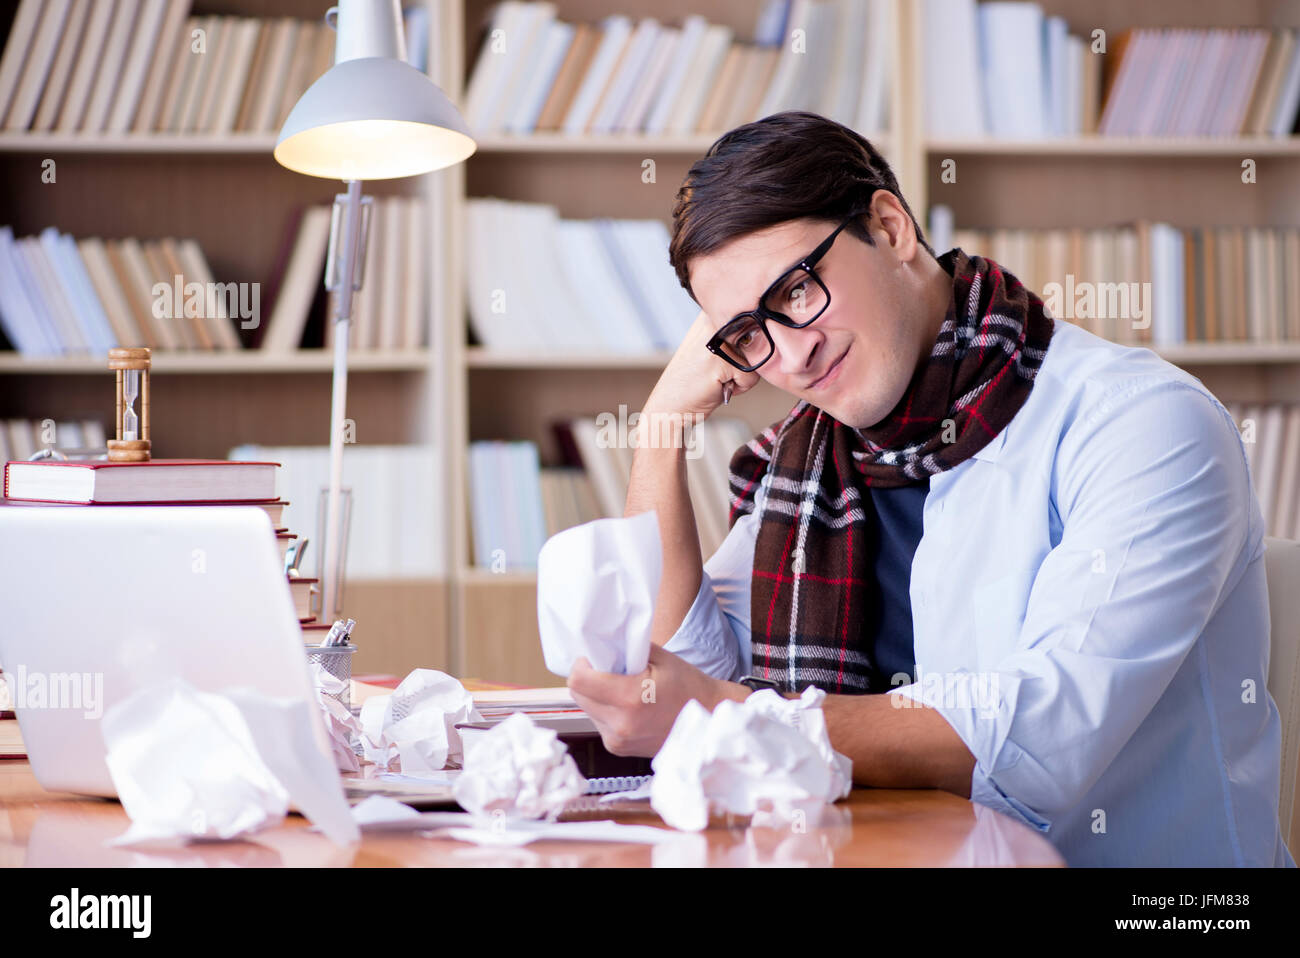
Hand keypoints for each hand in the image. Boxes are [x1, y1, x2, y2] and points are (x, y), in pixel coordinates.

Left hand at [567, 644, 741, 756]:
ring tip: (623, 689)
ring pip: (586, 708)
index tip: (596, 658)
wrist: (708, 721)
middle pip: (578, 694)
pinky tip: (628, 705)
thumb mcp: (659, 657)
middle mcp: (620, 724)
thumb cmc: (687, 686)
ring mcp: (618, 740)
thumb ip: (625, 649)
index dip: (583, 664)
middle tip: (610, 670)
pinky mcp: (618, 748)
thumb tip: (599, 643)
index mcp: (630, 698)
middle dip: (588, 678)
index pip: (578, 681)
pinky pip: (598, 722)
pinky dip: (606, 710)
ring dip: (596, 695)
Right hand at [643, 309, 760, 421]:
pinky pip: (752, 376)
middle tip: (722, 367)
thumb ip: (736, 330)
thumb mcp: (713, 344)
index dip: (747, 340)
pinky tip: (718, 386)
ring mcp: (717, 340)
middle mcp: (713, 320)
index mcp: (710, 312)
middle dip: (747, 357)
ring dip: (744, 373)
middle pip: (758, 337)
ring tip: (720, 377)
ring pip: (758, 357)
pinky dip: (740, 387)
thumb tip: (773, 324)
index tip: (728, 352)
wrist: (670, 405)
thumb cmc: (696, 378)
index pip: (753, 317)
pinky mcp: (722, 362)